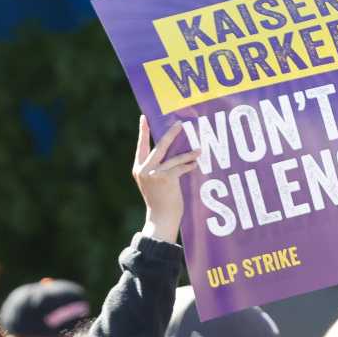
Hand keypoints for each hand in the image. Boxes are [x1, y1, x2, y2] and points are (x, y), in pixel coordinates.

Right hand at [134, 115, 196, 243]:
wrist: (160, 218)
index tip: (143, 117)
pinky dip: (189, 165)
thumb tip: (171, 153)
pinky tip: (195, 164)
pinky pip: (180, 168)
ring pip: (173, 157)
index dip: (143, 131)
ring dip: (188, 154)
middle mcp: (144, 169)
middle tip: (179, 124)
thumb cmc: (159, 201)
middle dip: (171, 134)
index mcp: (139, 168)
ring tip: (199, 149)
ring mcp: (154, 174)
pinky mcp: (165, 178)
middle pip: (159, 145)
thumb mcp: (152, 183)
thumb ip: (156, 168)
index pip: (141, 146)